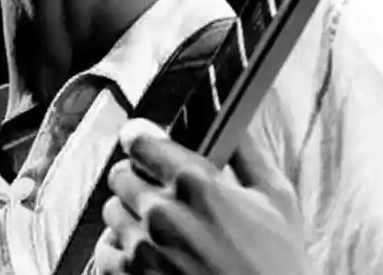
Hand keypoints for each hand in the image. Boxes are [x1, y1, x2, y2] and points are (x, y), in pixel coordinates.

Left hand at [92, 118, 313, 274]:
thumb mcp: (278, 200)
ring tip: (160, 227)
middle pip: (120, 174)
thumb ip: (247, 153)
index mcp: (194, 184)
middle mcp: (161, 212)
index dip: (140, 136)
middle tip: (161, 191)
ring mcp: (142, 248)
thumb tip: (230, 122)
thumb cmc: (276, 264)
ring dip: (130, 214)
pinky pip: (104, 250)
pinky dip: (119, 249)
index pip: (138, 139)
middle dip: (139, 177)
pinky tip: (146, 251)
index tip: (144, 140)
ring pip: (111, 210)